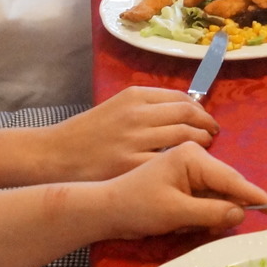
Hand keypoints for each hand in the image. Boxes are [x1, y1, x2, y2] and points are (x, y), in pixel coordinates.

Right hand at [43, 86, 221, 180]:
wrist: (54, 155)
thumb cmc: (86, 134)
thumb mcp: (116, 108)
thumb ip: (147, 108)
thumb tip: (183, 112)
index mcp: (135, 96)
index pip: (182, 98)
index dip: (201, 111)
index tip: (207, 121)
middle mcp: (137, 114)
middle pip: (188, 115)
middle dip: (207, 126)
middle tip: (212, 137)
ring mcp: (135, 140)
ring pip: (184, 137)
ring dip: (201, 144)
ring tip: (203, 152)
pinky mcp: (131, 164)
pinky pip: (169, 162)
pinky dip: (183, 164)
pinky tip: (184, 169)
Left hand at [98, 141, 266, 238]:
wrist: (104, 210)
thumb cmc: (137, 207)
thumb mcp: (176, 213)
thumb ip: (212, 213)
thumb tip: (241, 214)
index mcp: (192, 156)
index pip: (231, 178)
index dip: (254, 196)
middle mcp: (193, 157)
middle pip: (226, 188)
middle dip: (221, 211)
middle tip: (205, 229)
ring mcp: (188, 170)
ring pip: (216, 197)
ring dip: (206, 216)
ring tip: (183, 225)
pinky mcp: (182, 182)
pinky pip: (204, 200)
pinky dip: (198, 215)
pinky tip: (180, 222)